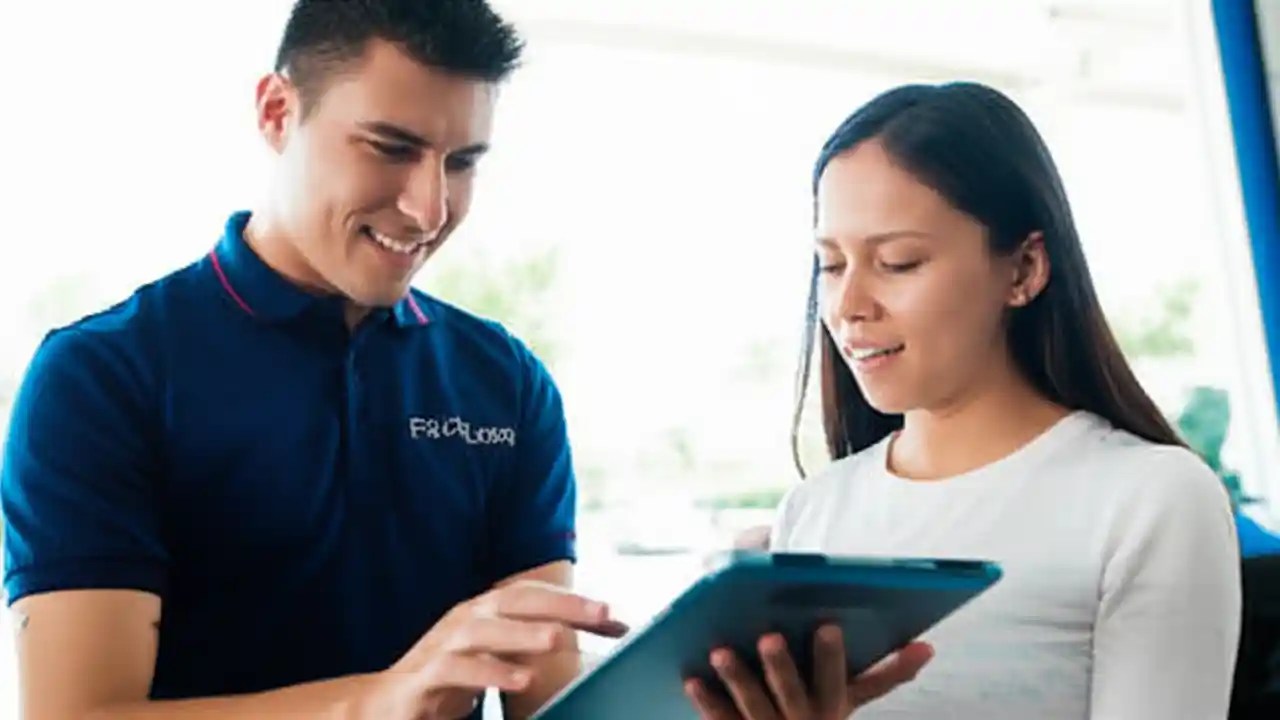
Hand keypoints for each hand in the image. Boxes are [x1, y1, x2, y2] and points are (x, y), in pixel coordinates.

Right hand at [365, 580, 628, 719]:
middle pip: (516, 601)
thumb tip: (597, 635)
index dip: (576, 603)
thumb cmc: (450, 679)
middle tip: (603, 613)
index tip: (618, 619)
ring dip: (524, 632)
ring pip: (485, 630)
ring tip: (560, 640)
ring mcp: (443, 645)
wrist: (386, 705)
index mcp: (486, 611)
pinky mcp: (425, 678)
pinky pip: (458, 669)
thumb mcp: (498, 655)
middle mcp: (466, 619)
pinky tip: (523, 678)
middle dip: (562, 605)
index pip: (536, 596)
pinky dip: (491, 671)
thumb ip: (536, 643)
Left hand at [684, 625, 931, 719]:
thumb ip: (888, 673)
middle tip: (768, 636)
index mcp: (833, 709)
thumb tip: (928, 647)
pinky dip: (707, 701)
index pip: (837, 683)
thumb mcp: (852, 698)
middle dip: (782, 668)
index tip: (826, 625)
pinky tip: (692, 678)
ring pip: (752, 708)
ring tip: (720, 650)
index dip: (831, 658)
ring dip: (738, 679)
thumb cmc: (820, 714)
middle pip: (793, 695)